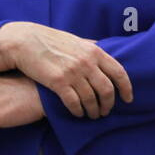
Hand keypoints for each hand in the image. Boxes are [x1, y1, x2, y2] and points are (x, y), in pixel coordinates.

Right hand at [0, 21, 132, 119]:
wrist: (26, 41)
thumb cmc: (51, 40)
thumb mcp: (76, 40)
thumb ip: (91, 47)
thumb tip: (106, 50)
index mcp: (94, 51)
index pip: (119, 73)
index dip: (126, 88)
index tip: (128, 99)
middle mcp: (86, 62)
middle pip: (107, 90)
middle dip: (108, 104)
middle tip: (105, 111)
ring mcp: (73, 73)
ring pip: (91, 99)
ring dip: (93, 110)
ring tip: (92, 115)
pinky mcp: (58, 83)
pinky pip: (74, 103)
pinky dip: (78, 111)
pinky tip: (78, 113)